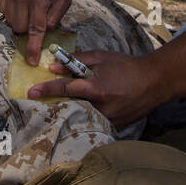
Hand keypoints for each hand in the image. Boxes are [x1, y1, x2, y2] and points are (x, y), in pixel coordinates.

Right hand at [0, 0, 74, 65]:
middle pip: (19, 28)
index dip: (34, 49)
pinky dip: (11, 12)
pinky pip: (3, 9)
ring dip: (20, 22)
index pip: (35, 30)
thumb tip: (45, 31)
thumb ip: (56, 16)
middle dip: (28, 32)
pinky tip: (22, 4)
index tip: (32, 61)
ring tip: (31, 11)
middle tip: (38, 22)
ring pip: (9, 20)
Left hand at [26, 50, 163, 128]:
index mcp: (97, 88)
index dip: (47, 89)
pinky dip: (89, 114)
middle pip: (71, 107)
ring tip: (73, 103)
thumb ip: (77, 61)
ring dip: (74, 109)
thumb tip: (55, 67)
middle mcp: (102, 107)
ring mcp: (109, 119)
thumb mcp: (101, 58)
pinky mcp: (116, 126)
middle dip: (59, 103)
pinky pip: (95, 121)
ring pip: (83, 115)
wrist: (154, 81)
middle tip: (47, 100)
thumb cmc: (126, 66)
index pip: (66, 89)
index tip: (31, 93)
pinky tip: (90, 108)